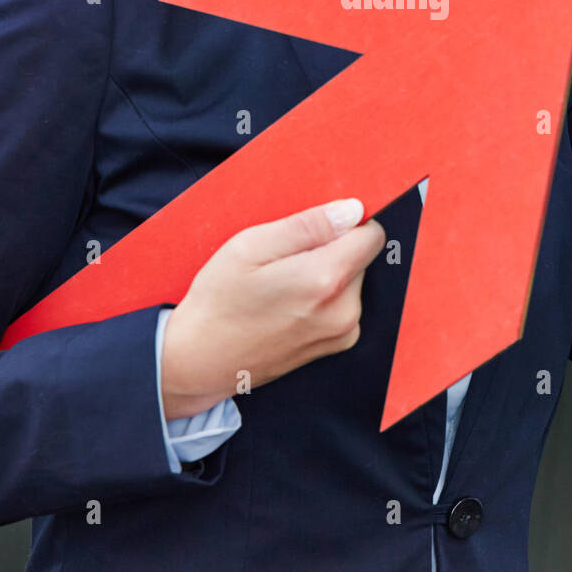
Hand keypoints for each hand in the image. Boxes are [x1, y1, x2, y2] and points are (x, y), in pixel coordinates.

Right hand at [159, 199, 385, 416]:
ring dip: (327, 272)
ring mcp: (343, 332)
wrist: (201, 361)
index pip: (370, 234)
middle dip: (331, 248)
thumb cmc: (219, 301)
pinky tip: (289, 303)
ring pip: (352, 279)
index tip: (314, 229)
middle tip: (284, 259)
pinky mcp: (338, 344)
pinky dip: (325, 296)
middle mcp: (345, 310)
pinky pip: (345, 302)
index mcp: (325, 279)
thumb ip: (308, 225)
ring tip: (282, 283)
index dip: (344, 223)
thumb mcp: (250, 246)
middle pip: (360, 256)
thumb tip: (353, 210)